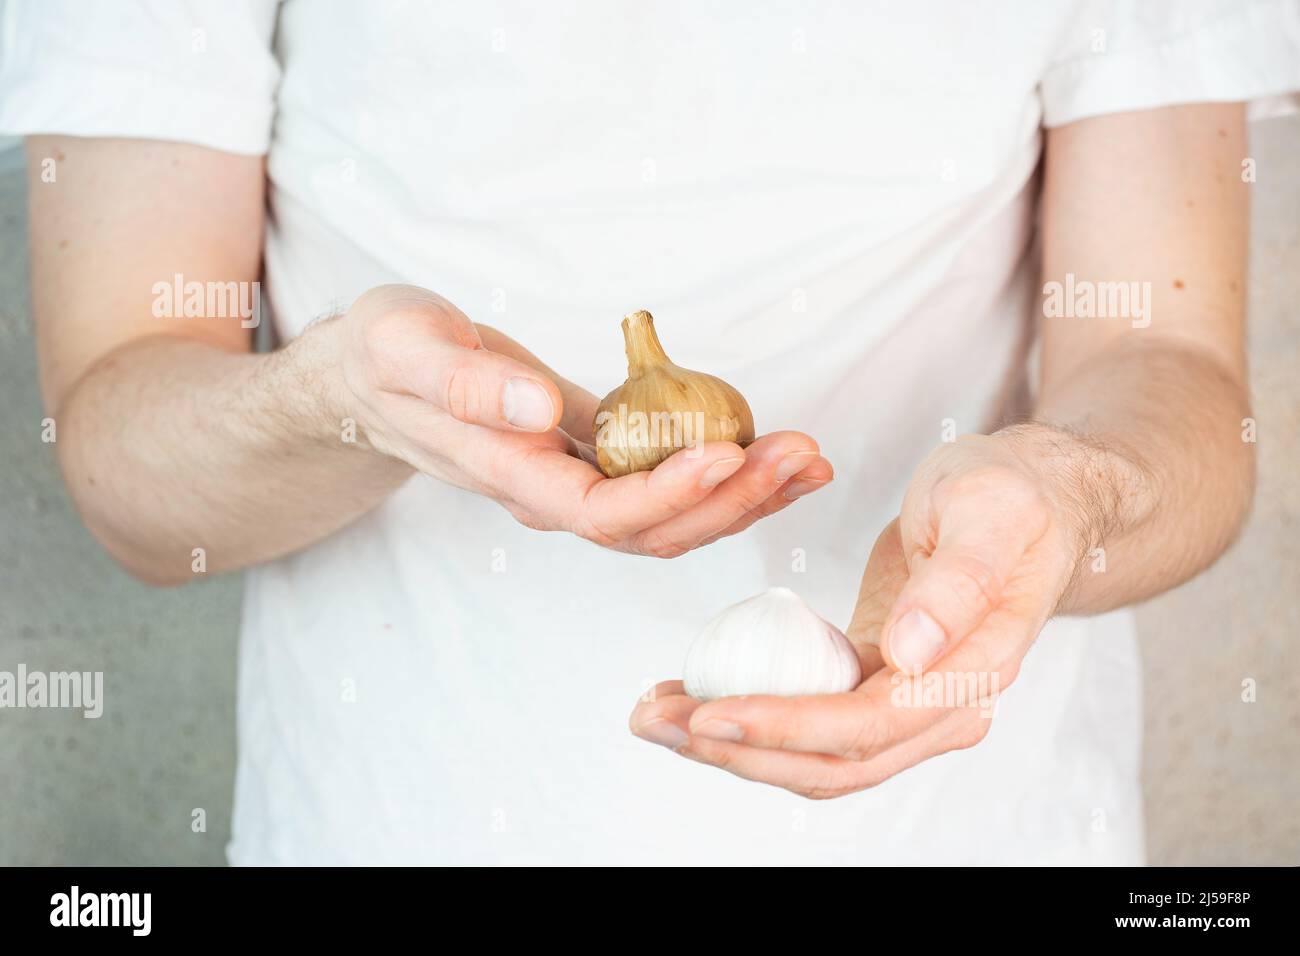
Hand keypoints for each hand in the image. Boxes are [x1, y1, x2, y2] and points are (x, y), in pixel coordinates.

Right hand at [321, 284, 832, 555]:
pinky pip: (669, 480)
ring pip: (673, 516)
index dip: (667, 494)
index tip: (726, 453)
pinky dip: (727, 471)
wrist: (374, 376)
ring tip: (809, 461)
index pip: (599, 512)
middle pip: (655, 530)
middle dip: (733, 501)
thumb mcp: (405, 349)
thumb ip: (466, 382)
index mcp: (511, 478)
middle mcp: (553, 496)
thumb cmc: (384, 358)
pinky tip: (773, 447)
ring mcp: (578, 482)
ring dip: (745, 495)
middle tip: (801, 456)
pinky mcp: (598, 457)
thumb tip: (540, 410)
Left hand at [629, 426, 1093, 794]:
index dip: (785, 727)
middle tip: (653, 719)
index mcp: (972, 671)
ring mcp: (906, 699)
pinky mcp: (875, 680)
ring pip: (812, 753)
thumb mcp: (992, 514)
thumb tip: (911, 655)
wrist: (1033, 499)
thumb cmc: (1014, 496)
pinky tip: (696, 694)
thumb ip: (959, 583)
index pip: (866, 725)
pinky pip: (809, 716)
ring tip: (654, 715)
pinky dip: (751, 713)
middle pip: (830, 761)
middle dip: (736, 750)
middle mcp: (939, 704)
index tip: (711, 714)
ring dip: (732, 745)